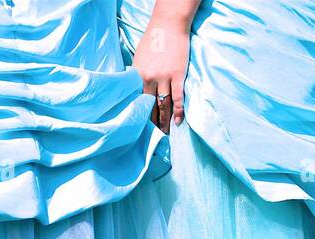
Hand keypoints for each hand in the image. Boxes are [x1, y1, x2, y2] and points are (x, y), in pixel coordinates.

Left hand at [132, 10, 193, 132]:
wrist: (168, 24)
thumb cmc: (153, 39)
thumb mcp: (138, 57)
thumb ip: (137, 74)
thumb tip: (136, 89)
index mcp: (137, 75)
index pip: (137, 100)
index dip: (138, 115)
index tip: (137, 129)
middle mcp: (149, 78)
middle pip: (150, 106)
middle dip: (151, 123)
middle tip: (152, 137)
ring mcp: (164, 77)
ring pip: (164, 105)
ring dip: (164, 121)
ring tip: (165, 133)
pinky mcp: (177, 74)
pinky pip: (178, 97)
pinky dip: (178, 111)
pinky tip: (178, 122)